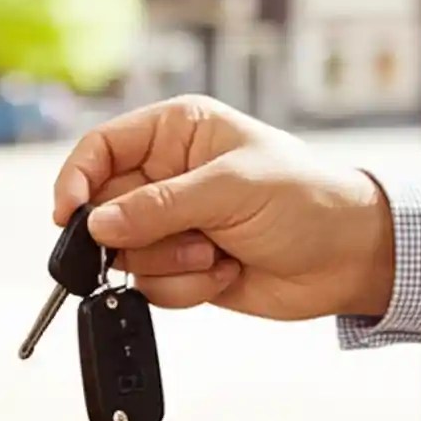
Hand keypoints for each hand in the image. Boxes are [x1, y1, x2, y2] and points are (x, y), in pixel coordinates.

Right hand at [53, 95, 395, 319]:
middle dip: (138, 234)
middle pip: (104, 209)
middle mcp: (165, 176)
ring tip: (217, 252)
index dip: (78, 180)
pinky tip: (224, 270)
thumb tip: (98, 224)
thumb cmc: (308, 201)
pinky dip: (185, 287)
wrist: (350, 259)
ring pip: (124, 253)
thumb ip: (160, 206)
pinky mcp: (178, 266)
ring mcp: (170, 224)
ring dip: (170, 263)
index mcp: (176, 133)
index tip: (70, 216)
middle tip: (182, 238)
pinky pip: (149, 286)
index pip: (101, 148)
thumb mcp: (232, 189)